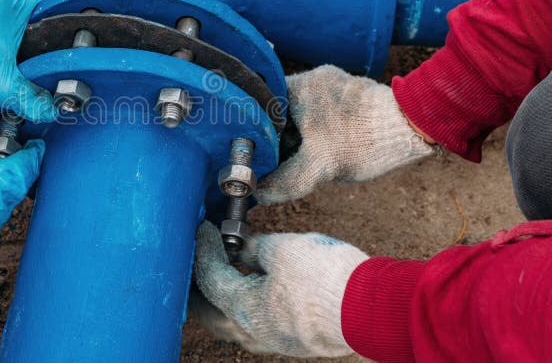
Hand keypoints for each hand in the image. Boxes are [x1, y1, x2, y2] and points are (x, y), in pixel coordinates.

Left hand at [192, 221, 367, 357]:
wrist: (372, 309)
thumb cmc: (327, 279)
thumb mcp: (284, 249)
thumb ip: (256, 247)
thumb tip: (242, 246)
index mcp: (243, 309)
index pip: (210, 277)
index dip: (203, 248)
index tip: (204, 228)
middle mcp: (255, 333)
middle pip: (211, 312)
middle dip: (200, 286)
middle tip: (198, 261)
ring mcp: (276, 341)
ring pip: (235, 323)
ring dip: (224, 299)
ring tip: (223, 274)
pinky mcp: (296, 340)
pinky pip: (260, 325)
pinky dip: (248, 305)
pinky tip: (256, 288)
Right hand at [257, 65, 434, 203]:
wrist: (413, 128)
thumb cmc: (364, 141)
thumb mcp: (317, 169)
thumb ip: (284, 182)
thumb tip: (259, 195)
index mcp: (299, 87)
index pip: (262, 106)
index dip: (256, 131)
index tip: (256, 152)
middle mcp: (315, 78)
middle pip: (282, 110)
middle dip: (280, 136)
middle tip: (278, 160)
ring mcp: (336, 84)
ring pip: (304, 112)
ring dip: (301, 135)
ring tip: (304, 157)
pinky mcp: (354, 93)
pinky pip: (325, 111)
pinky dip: (320, 130)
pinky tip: (327, 149)